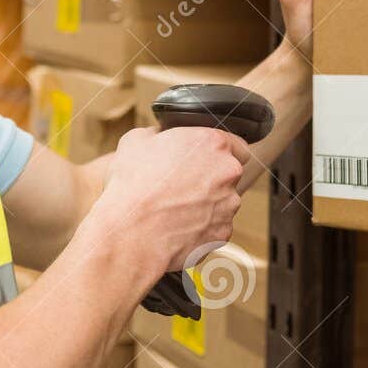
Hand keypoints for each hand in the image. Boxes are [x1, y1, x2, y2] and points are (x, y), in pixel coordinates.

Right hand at [91, 126, 248, 276]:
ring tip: (172, 209)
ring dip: (204, 203)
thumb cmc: (132, 185)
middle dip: (210, 178)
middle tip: (180, 184)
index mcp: (211, 143)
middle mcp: (227, 172)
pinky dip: (199, 226)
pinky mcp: (222, 232)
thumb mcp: (134, 142)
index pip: (236, 143)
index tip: (201, 159)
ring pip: (222, 201)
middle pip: (228, 173)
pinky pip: (214, 226)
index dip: (217, 152)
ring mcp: (228, 205)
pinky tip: (175, 226)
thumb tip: (158, 137)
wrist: (131, 233)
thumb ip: (157, 134)